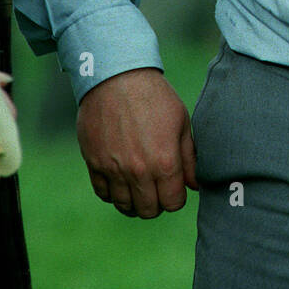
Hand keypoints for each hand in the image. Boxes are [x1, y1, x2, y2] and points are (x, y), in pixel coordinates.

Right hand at [76, 67, 197, 217]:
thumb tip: (194, 185)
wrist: (117, 78)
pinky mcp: (94, 163)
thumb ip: (189, 158)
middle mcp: (139, 171)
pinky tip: (121, 179)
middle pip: (149, 210)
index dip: (177, 197)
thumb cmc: (154, 97)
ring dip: (134, 201)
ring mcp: (113, 169)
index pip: (173, 203)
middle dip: (157, 203)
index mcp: (165, 162)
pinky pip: (103, 194)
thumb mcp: (181, 123)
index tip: (174, 186)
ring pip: (125, 206)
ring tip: (139, 186)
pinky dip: (113, 193)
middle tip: (157, 188)